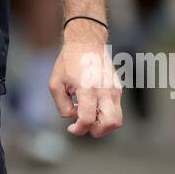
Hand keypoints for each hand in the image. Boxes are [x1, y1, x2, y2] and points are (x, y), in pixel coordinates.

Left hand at [50, 21, 122, 137]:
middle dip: (96, 131)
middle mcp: (105, 90)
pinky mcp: (118, 88)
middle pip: (110, 123)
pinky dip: (105, 114)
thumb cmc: (68, 62)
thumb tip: (75, 116)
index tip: (71, 128)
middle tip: (84, 125)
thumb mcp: (55, 84)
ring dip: (103, 125)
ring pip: (117, 119)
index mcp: (87, 88)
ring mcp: (114, 89)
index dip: (79, 130)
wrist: (86, 42)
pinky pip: (116, 109)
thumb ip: (62, 106)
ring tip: (89, 115)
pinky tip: (93, 105)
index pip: (88, 120)